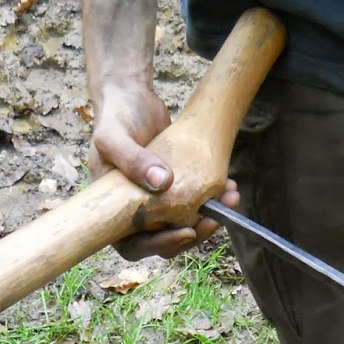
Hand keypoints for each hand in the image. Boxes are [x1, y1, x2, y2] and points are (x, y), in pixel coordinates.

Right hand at [89, 83, 240, 260]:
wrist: (132, 97)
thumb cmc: (115, 117)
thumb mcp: (113, 136)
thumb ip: (132, 159)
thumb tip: (162, 184)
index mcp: (113, 210)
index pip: (132, 245)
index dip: (158, 246)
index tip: (186, 232)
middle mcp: (135, 212)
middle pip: (164, 241)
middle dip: (194, 234)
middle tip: (215, 219)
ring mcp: (156, 203)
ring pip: (183, 225)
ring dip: (209, 219)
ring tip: (230, 198)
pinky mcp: (176, 190)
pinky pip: (195, 204)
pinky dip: (214, 200)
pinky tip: (229, 187)